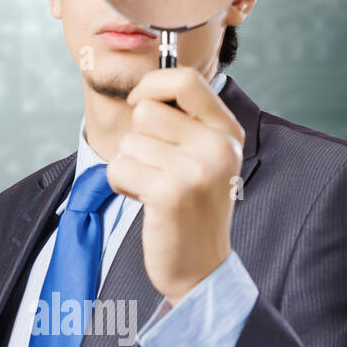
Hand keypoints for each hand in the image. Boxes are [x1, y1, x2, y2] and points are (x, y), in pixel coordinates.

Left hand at [105, 68, 244, 305]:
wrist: (200, 266)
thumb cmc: (191, 206)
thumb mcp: (201, 156)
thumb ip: (182, 120)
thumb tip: (143, 87)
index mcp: (227, 132)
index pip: (186, 80)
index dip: (151, 85)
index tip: (138, 103)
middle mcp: (218, 147)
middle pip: (146, 111)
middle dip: (138, 139)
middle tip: (157, 169)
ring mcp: (197, 169)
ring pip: (128, 142)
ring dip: (130, 166)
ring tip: (155, 189)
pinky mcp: (170, 192)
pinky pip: (119, 167)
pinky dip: (121, 184)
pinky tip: (145, 202)